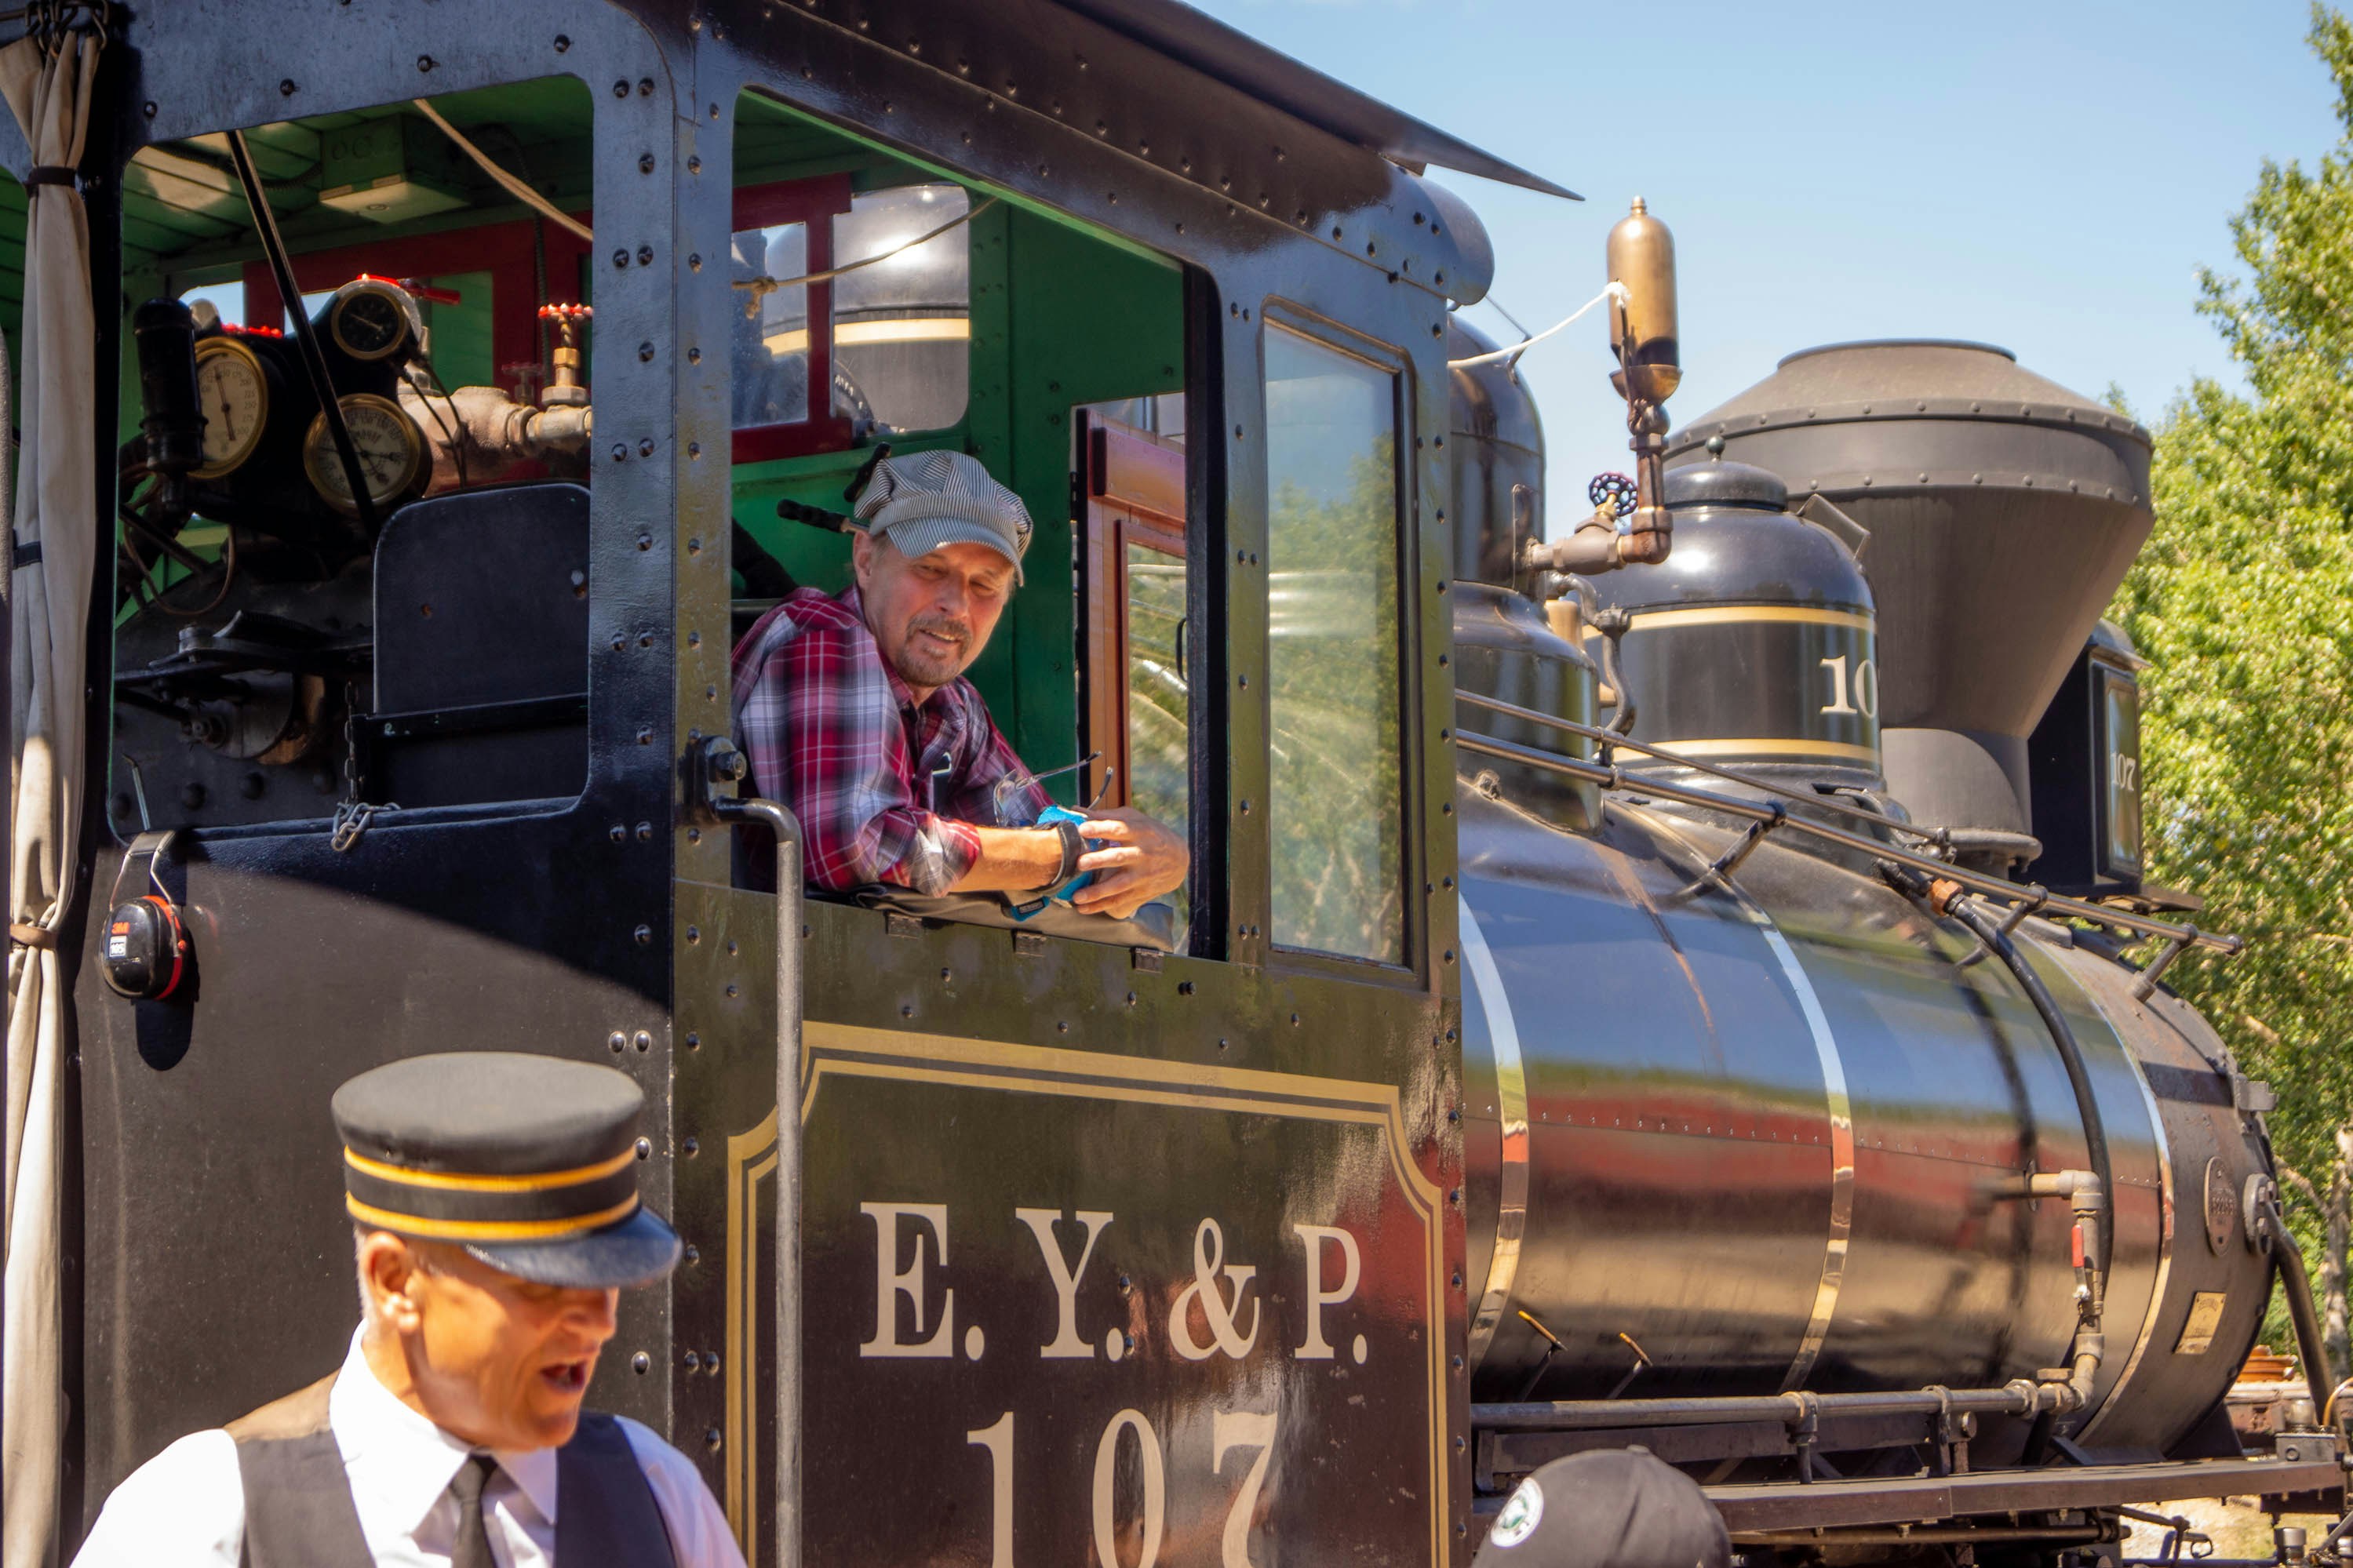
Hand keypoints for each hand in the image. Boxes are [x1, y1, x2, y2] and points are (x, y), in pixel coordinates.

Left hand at [1069, 808, 1186, 919]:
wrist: (1179, 859)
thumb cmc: (1150, 834)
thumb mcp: (1135, 819)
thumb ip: (1107, 816)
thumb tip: (1077, 812)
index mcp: (1139, 832)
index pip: (1119, 829)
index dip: (1100, 829)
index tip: (1082, 829)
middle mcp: (1141, 854)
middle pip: (1118, 857)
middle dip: (1098, 861)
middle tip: (1079, 863)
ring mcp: (1141, 875)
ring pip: (1118, 885)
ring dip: (1097, 891)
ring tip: (1077, 896)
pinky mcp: (1140, 891)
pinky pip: (1119, 900)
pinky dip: (1101, 906)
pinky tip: (1083, 908)